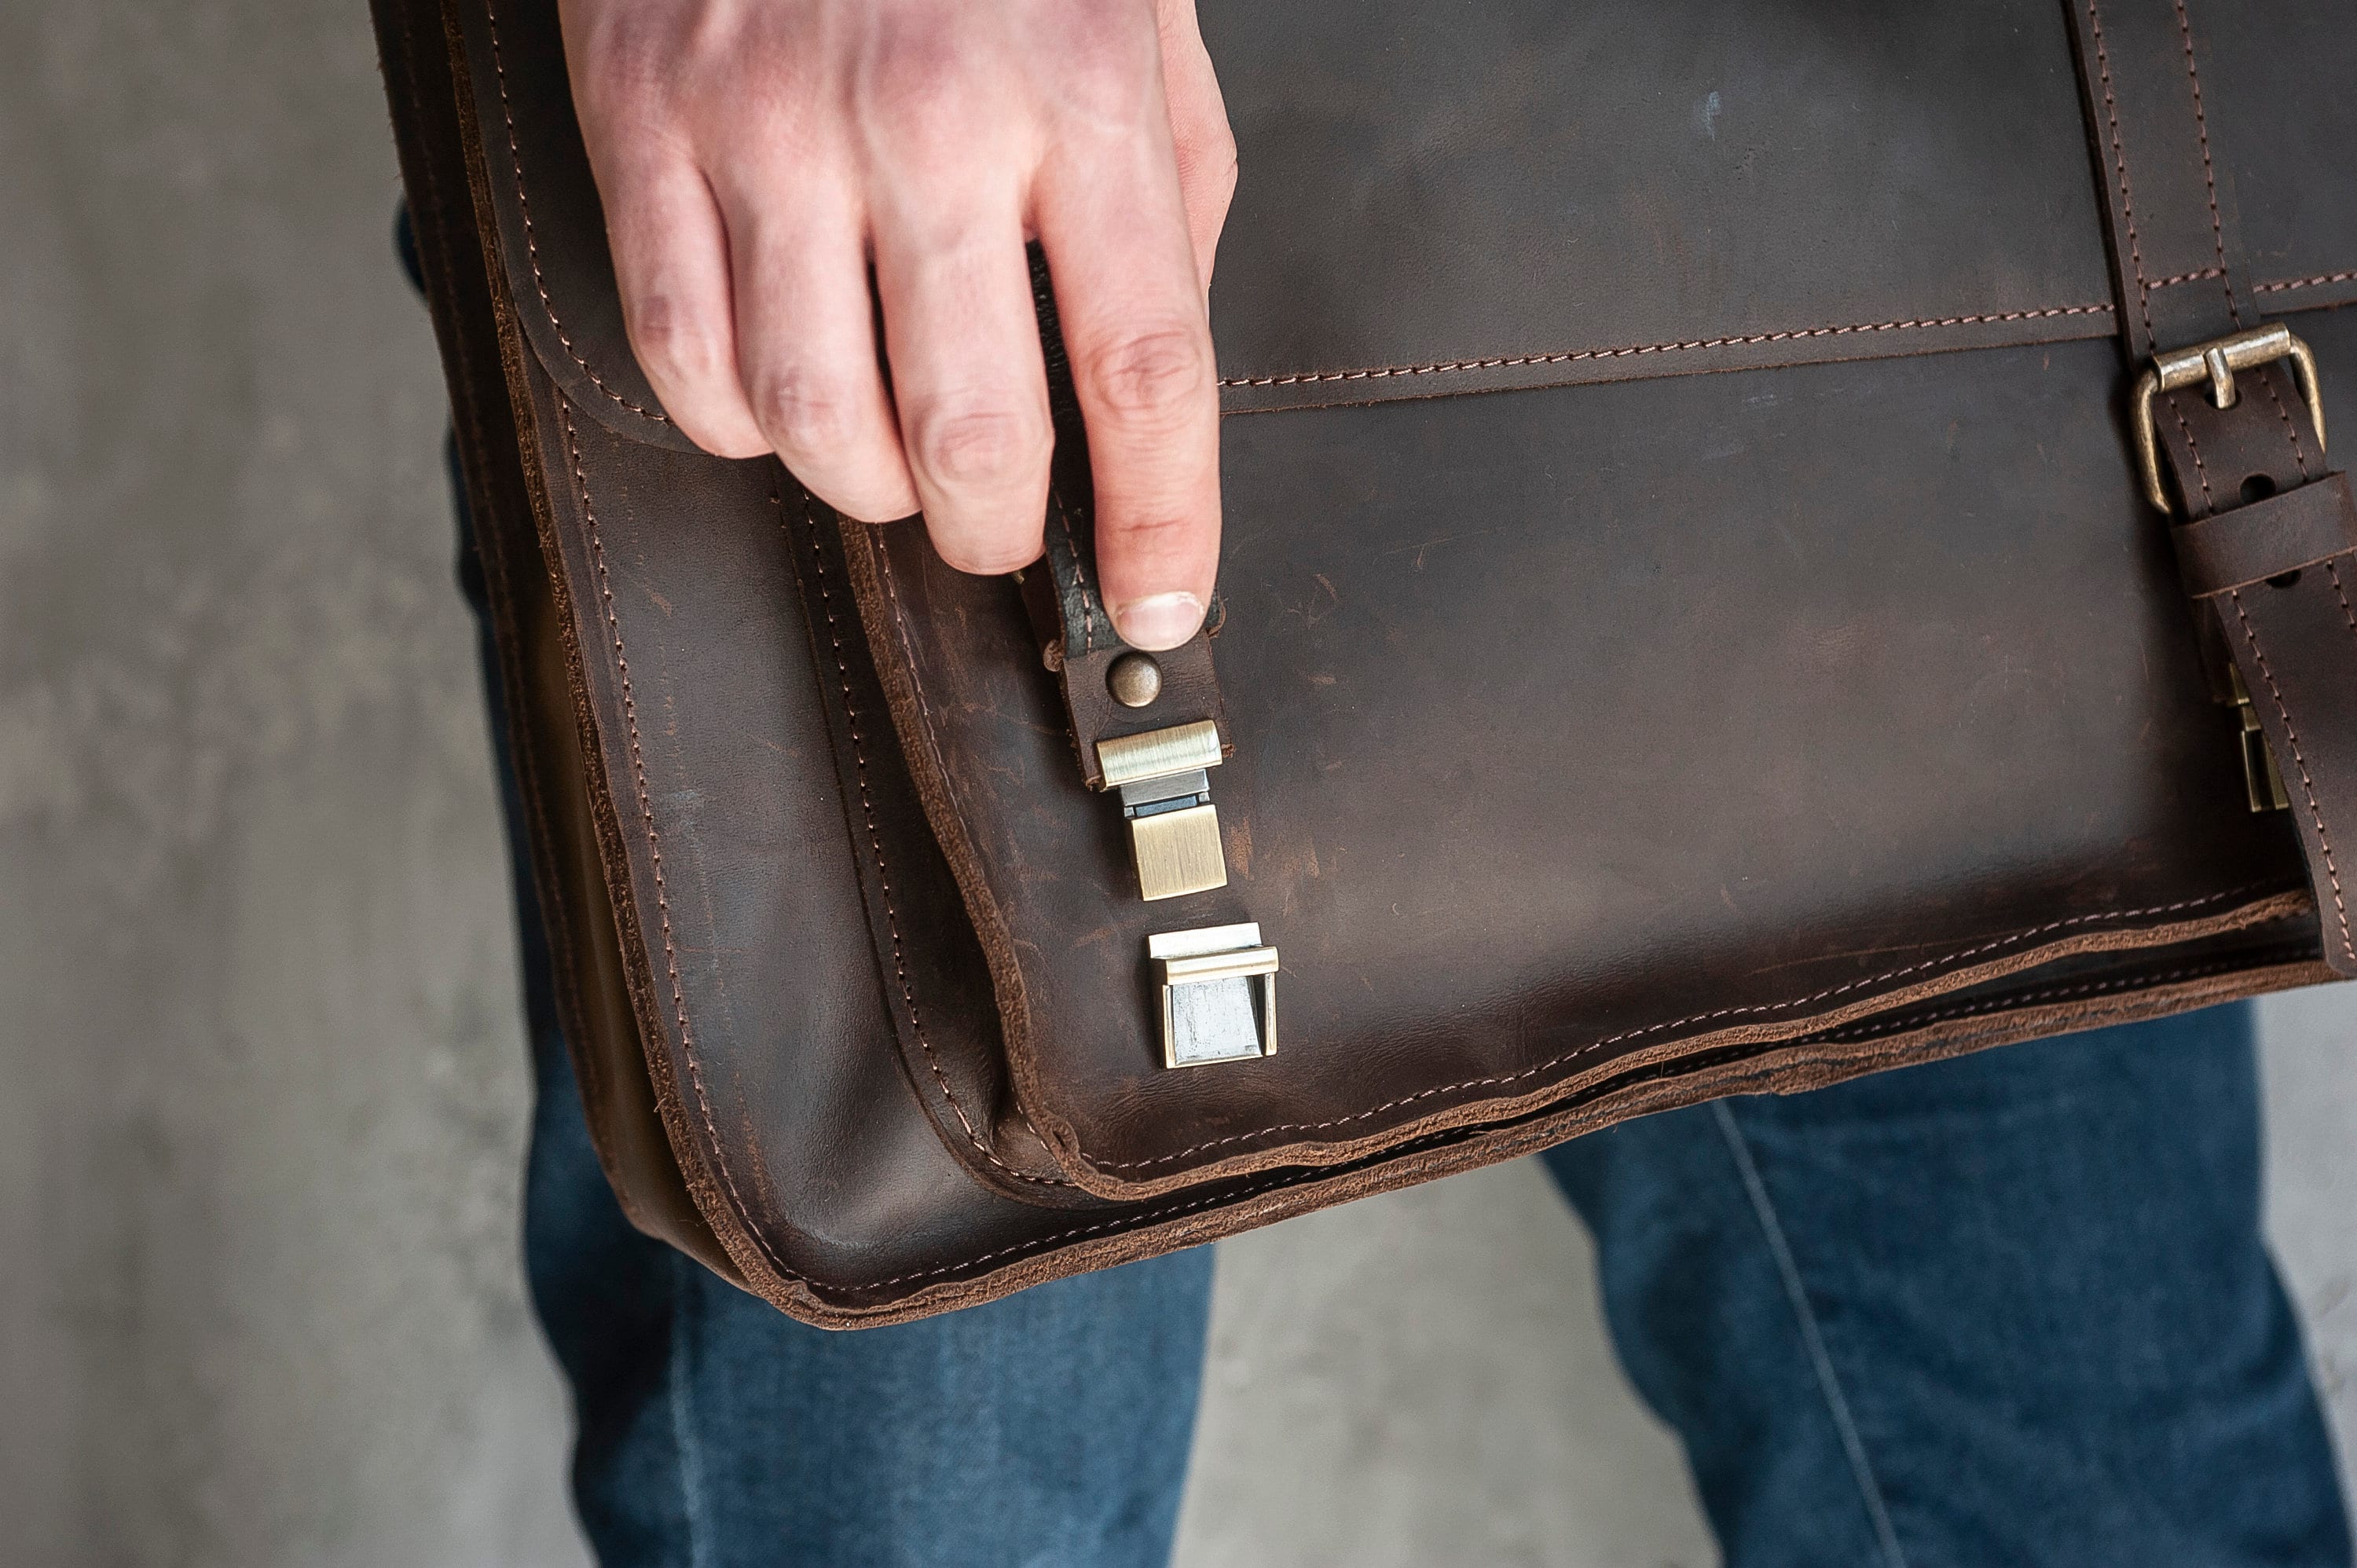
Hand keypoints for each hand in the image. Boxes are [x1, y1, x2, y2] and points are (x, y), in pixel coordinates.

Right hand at [560, 0, 1235, 649]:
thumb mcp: (1135, 24)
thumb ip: (1159, 202)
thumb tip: (1145, 388)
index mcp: (1078, 91)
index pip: (1144, 368)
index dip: (1161, 516)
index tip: (1164, 597)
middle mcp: (925, 120)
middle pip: (968, 433)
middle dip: (995, 533)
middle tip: (1003, 535)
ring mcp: (768, 127)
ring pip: (812, 423)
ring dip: (865, 488)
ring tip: (891, 458)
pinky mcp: (644, 125)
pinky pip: (682, 358)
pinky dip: (738, 422)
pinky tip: (782, 392)